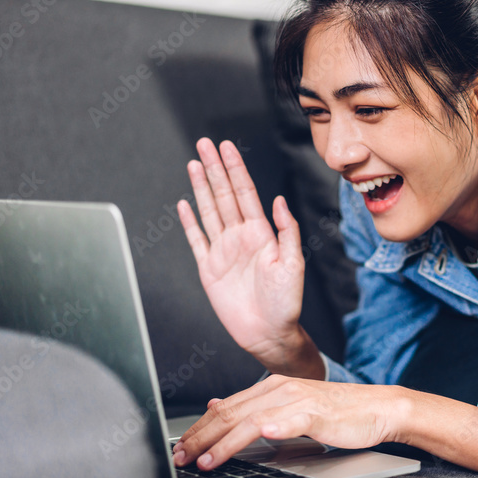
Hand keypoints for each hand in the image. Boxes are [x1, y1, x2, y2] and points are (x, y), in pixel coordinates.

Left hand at [172, 376, 407, 469]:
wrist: (377, 407)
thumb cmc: (336, 412)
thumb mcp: (288, 404)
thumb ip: (253, 405)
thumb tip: (215, 405)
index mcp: (270, 387)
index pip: (225, 408)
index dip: (199, 429)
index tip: (180, 449)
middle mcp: (280, 389)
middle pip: (231, 413)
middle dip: (202, 438)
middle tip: (182, 458)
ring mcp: (299, 400)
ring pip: (253, 420)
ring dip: (227, 442)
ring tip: (208, 460)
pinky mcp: (318, 413)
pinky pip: (293, 420)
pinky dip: (276, 428)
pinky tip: (264, 435)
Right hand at [179, 138, 318, 375]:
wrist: (269, 333)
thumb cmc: (286, 303)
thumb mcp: (293, 265)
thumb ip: (287, 231)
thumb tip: (279, 201)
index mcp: (261, 234)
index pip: (245, 193)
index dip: (235, 169)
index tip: (226, 148)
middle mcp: (240, 237)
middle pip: (224, 195)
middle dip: (214, 168)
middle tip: (204, 143)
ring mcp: (223, 251)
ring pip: (209, 211)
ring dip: (201, 187)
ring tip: (193, 163)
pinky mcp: (209, 269)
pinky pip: (196, 240)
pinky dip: (189, 222)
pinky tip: (184, 203)